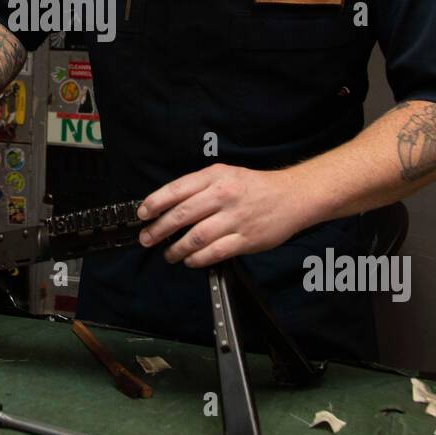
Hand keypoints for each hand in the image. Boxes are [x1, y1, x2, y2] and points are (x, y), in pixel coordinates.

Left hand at [136, 164, 320, 267]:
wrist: (292, 196)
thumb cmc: (255, 186)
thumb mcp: (226, 174)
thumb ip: (199, 187)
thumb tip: (168, 204)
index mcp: (215, 177)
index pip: (176, 190)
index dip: (155, 203)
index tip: (142, 214)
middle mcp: (223, 196)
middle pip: (182, 215)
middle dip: (159, 229)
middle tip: (147, 238)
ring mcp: (235, 218)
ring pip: (195, 237)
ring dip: (176, 249)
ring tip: (169, 254)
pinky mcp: (246, 239)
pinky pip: (214, 252)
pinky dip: (197, 259)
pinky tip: (190, 260)